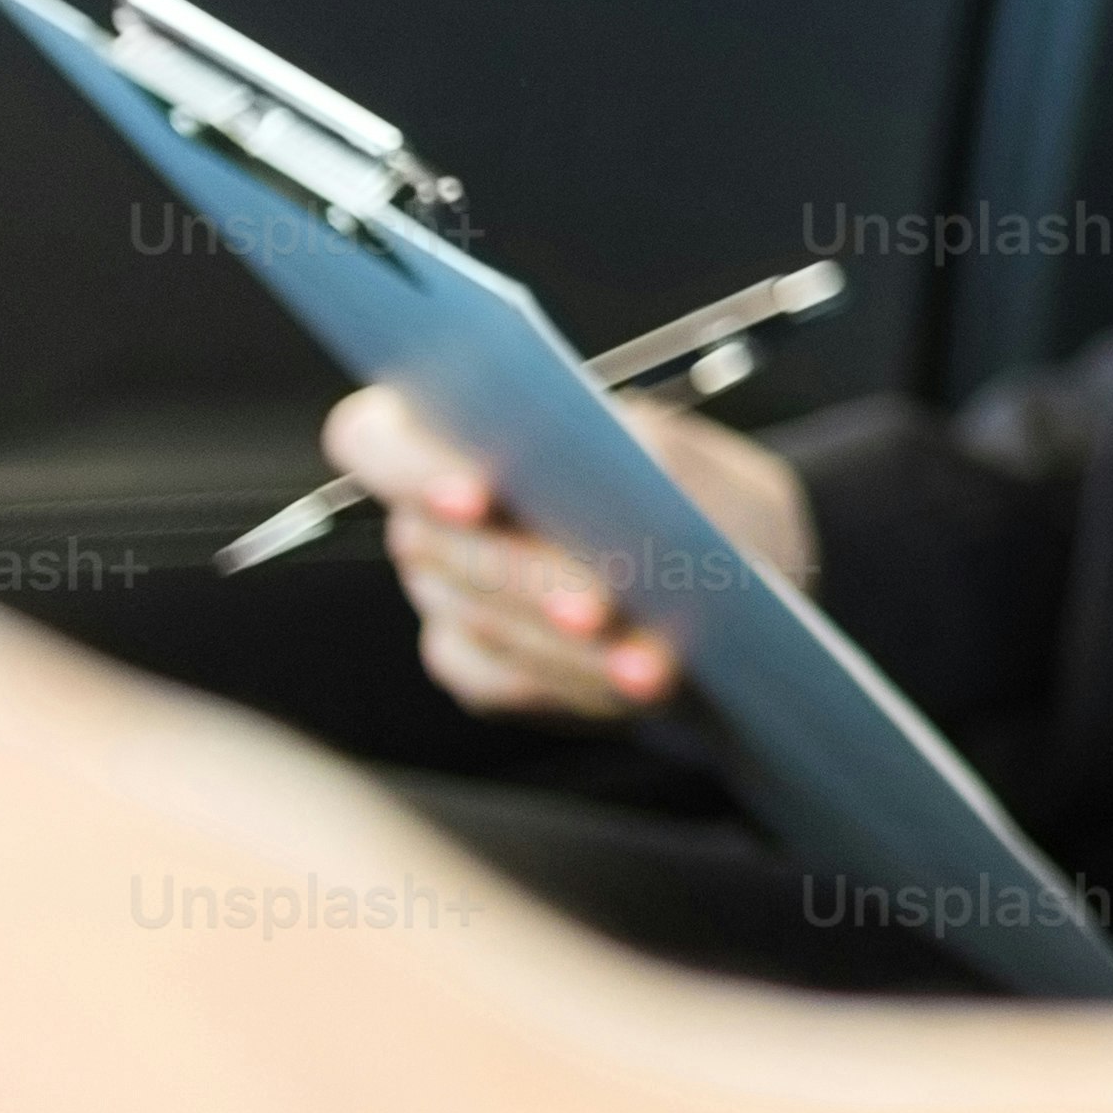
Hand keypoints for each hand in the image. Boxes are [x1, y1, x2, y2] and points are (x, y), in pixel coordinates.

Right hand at [329, 378, 816, 720]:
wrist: (740, 568)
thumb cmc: (700, 491)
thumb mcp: (683, 453)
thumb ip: (629, 452)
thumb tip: (604, 476)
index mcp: (452, 429)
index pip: (372, 438)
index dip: (412, 466)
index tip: (480, 496)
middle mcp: (429, 512)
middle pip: (437, 544)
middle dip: (528, 578)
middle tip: (601, 609)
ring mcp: (443, 591)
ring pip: (478, 618)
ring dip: (566, 645)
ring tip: (652, 662)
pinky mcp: (475, 663)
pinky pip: (499, 681)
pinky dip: (570, 682)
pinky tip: (632, 684)